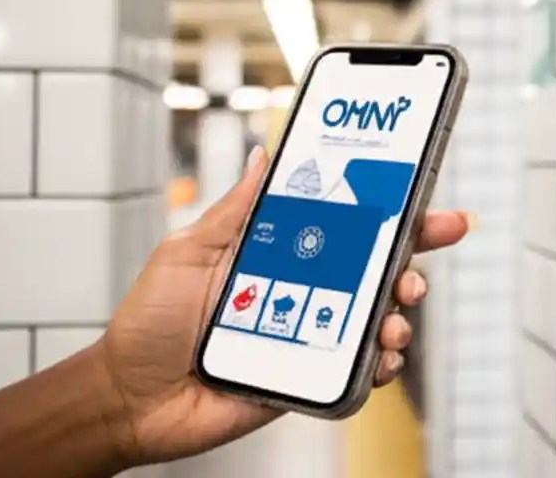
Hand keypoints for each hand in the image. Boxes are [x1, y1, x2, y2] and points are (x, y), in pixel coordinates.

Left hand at [94, 146, 469, 464]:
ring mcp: (310, 336)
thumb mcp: (187, 251)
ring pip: (378, 321)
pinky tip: (381, 357)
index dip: (390, 214)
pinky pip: (360, 371)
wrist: (129, 397)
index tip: (426, 200)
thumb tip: (263, 158)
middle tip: (420, 264)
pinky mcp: (310, 379)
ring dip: (400, 316)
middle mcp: (304, 293)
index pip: (346, 227)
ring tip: (393, 319)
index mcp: (281, 255)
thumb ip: (234, 209)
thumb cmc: (148, 325)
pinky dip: (382, 364)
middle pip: (376, 271)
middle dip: (413, 262)